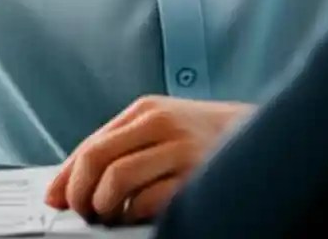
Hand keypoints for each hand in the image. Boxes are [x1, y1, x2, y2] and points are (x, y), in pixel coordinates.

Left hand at [45, 96, 253, 224]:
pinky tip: (137, 216)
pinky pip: (150, 199)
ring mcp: (181, 149)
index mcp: (146, 111)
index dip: (67, 177)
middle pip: (97, 159)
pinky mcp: (199, 175)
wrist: (271, 138)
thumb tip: (69, 183)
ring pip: (118, 179)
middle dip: (81, 192)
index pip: (91, 145)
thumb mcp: (163, 129)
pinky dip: (134, 213)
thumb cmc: (208, 139)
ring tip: (108, 216)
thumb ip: (121, 148)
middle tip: (82, 212)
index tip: (56, 199)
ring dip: (104, 205)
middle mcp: (161, 124)